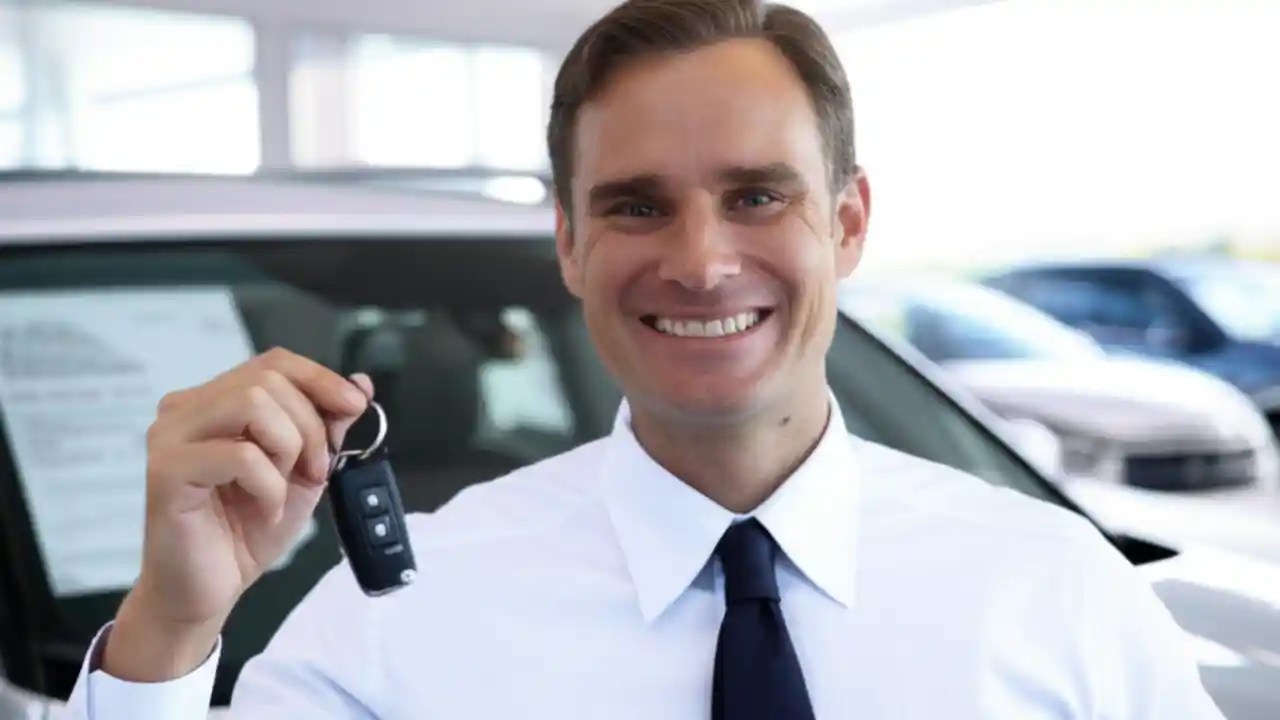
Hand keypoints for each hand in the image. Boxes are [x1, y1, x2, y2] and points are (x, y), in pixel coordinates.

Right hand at [103, 348, 372, 680]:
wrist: (208, 589)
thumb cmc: (247, 529)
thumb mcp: (303, 471)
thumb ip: (328, 426)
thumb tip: (360, 382)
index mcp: (214, 401)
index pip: (273, 362)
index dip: (321, 379)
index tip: (355, 405)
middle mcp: (184, 409)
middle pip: (267, 380)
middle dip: (310, 426)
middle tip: (314, 473)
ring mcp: (169, 437)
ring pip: (252, 404)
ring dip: (288, 449)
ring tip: (284, 488)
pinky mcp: (166, 471)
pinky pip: (241, 456)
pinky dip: (268, 485)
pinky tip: (263, 510)